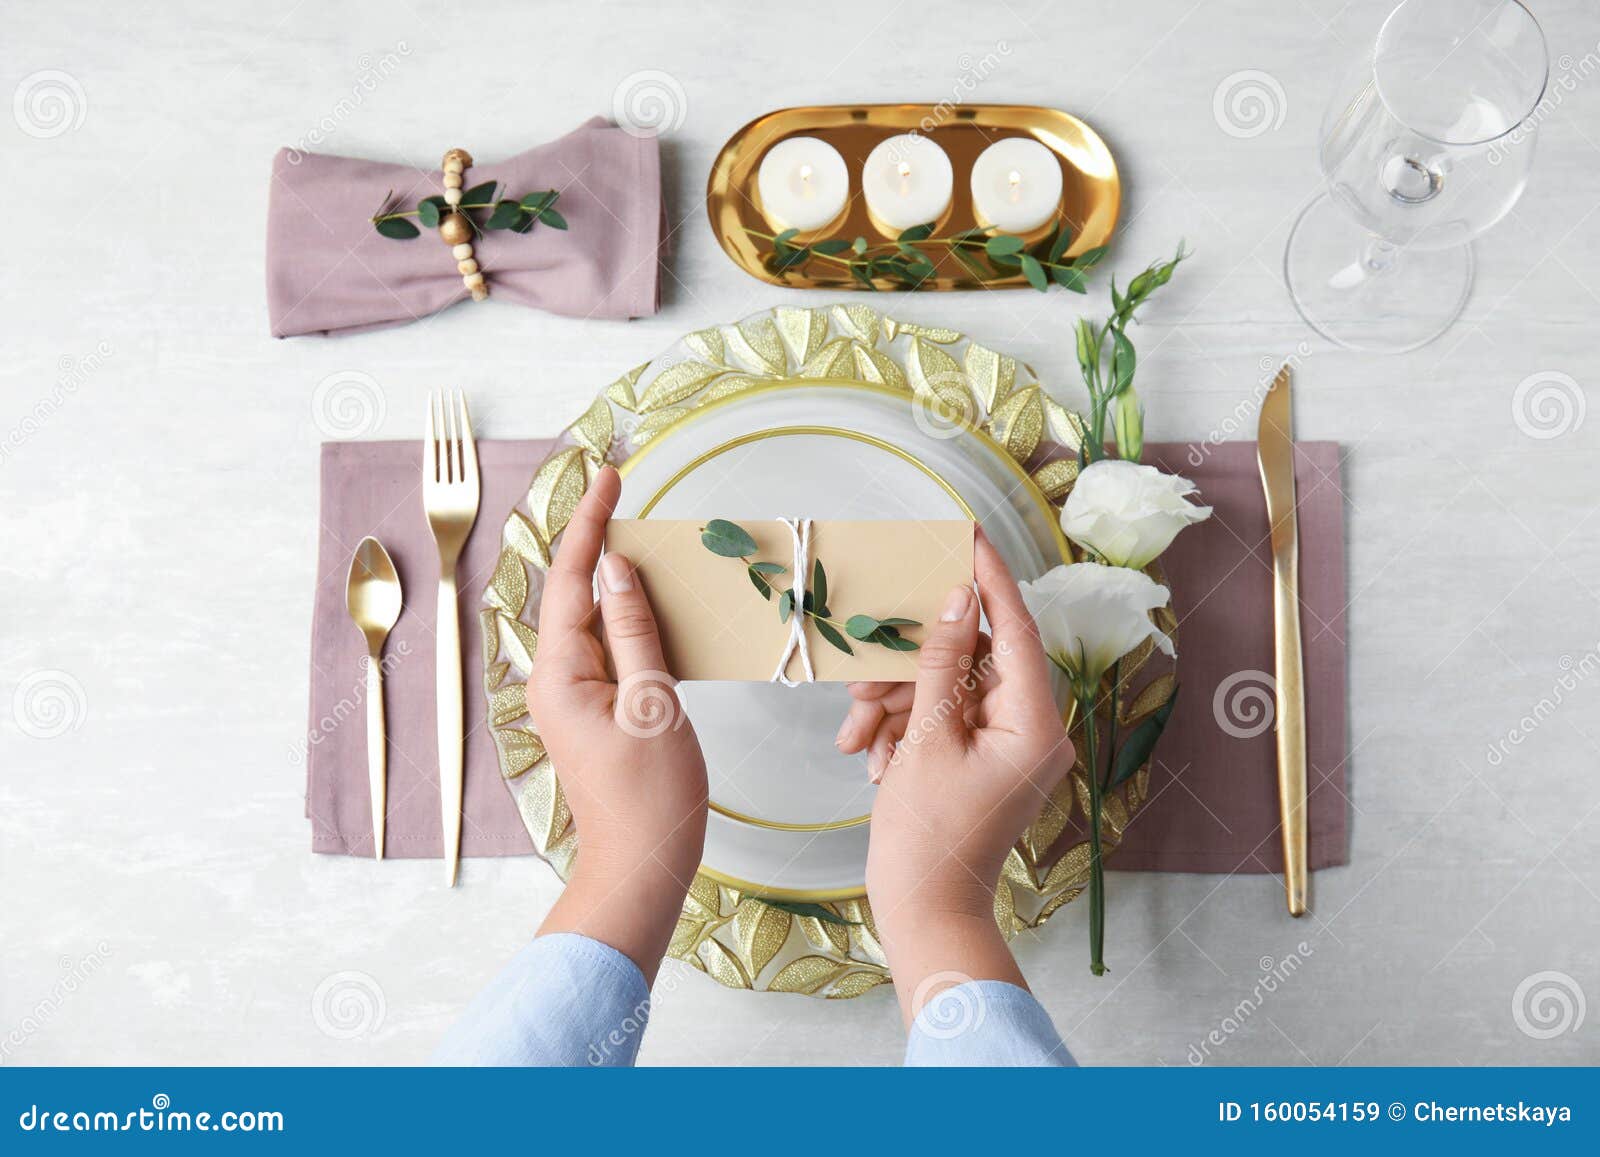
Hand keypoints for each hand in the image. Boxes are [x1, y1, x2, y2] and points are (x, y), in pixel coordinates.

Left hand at [525, 466, 707, 981]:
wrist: (640, 868)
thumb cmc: (649, 799)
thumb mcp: (652, 706)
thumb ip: (634, 633)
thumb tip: (617, 570)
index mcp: (561, 674)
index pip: (573, 579)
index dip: (591, 524)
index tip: (609, 478)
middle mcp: (557, 680)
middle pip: (578, 594)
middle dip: (602, 542)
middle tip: (626, 494)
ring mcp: (575, 698)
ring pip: (597, 621)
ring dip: (622, 582)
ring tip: (650, 541)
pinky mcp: (597, 713)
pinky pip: (612, 651)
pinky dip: (635, 622)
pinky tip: (660, 609)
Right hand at [838, 531, 1071, 1023]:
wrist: (924, 913)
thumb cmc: (928, 838)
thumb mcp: (926, 741)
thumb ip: (941, 663)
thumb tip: (957, 600)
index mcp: (1036, 724)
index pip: (1016, 629)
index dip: (989, 578)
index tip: (967, 534)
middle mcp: (1033, 729)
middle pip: (970, 661)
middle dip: (909, 669)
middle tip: (861, 681)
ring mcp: (1008, 746)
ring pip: (947, 690)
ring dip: (896, 705)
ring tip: (856, 738)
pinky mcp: (983, 760)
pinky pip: (942, 720)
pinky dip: (904, 729)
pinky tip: (872, 759)